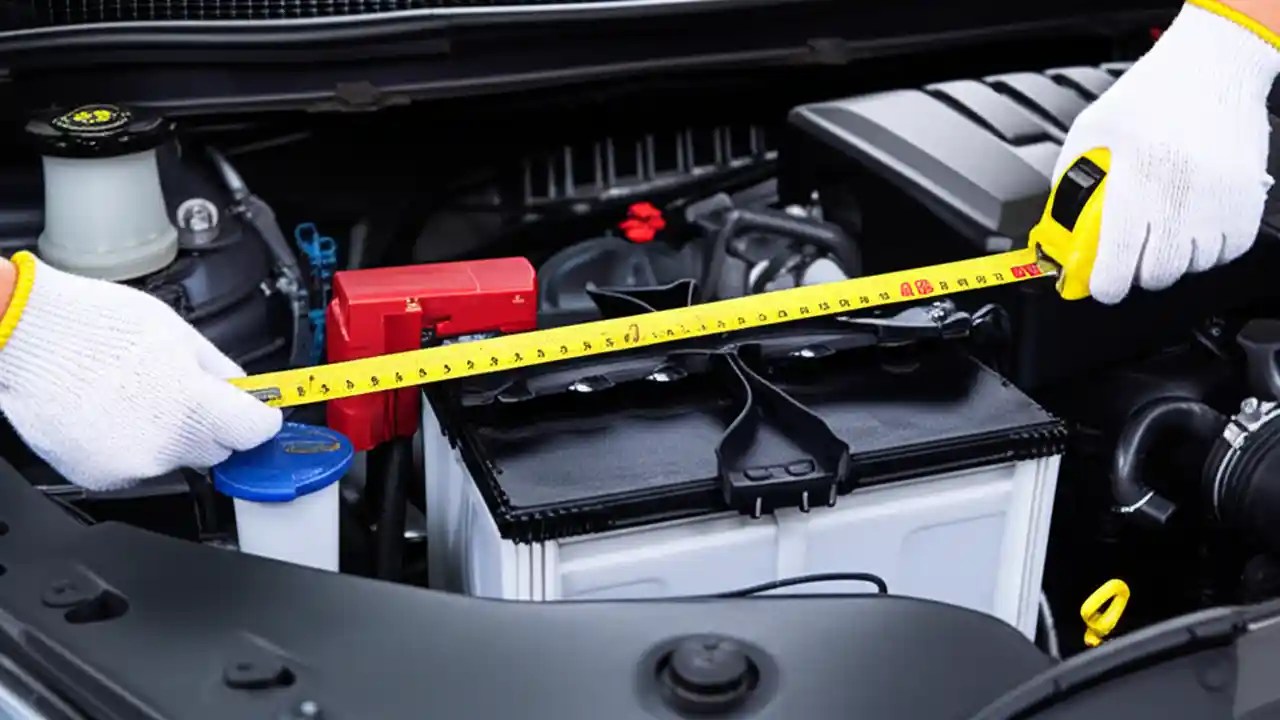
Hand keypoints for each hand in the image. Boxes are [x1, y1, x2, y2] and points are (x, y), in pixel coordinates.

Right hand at [0, 252, 281, 490]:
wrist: (25, 337)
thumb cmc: (95, 326)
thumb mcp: (179, 333)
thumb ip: (220, 370)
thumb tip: (245, 389)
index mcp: (194, 406)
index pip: (255, 432)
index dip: (258, 417)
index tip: (257, 412)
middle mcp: (167, 445)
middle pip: (217, 447)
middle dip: (211, 424)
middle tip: (182, 392)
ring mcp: (133, 466)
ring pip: (176, 458)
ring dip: (169, 435)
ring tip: (135, 396)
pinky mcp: (103, 477)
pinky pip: (138, 466)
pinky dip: (133, 446)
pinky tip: (111, 413)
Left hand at [1053, 1, 1279, 303]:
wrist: (1212, 67)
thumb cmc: (1148, 96)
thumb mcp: (1090, 132)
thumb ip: (1070, 181)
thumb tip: (1060, 226)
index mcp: (1134, 183)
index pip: (1117, 263)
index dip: (1104, 285)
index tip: (1100, 286)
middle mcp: (1178, 199)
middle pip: (1156, 273)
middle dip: (1136, 273)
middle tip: (1129, 255)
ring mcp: (1218, 202)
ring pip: (1193, 266)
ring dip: (1172, 259)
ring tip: (1161, 230)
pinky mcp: (1246, 200)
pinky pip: (1228, 251)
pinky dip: (1208, 249)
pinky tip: (1192, 225)